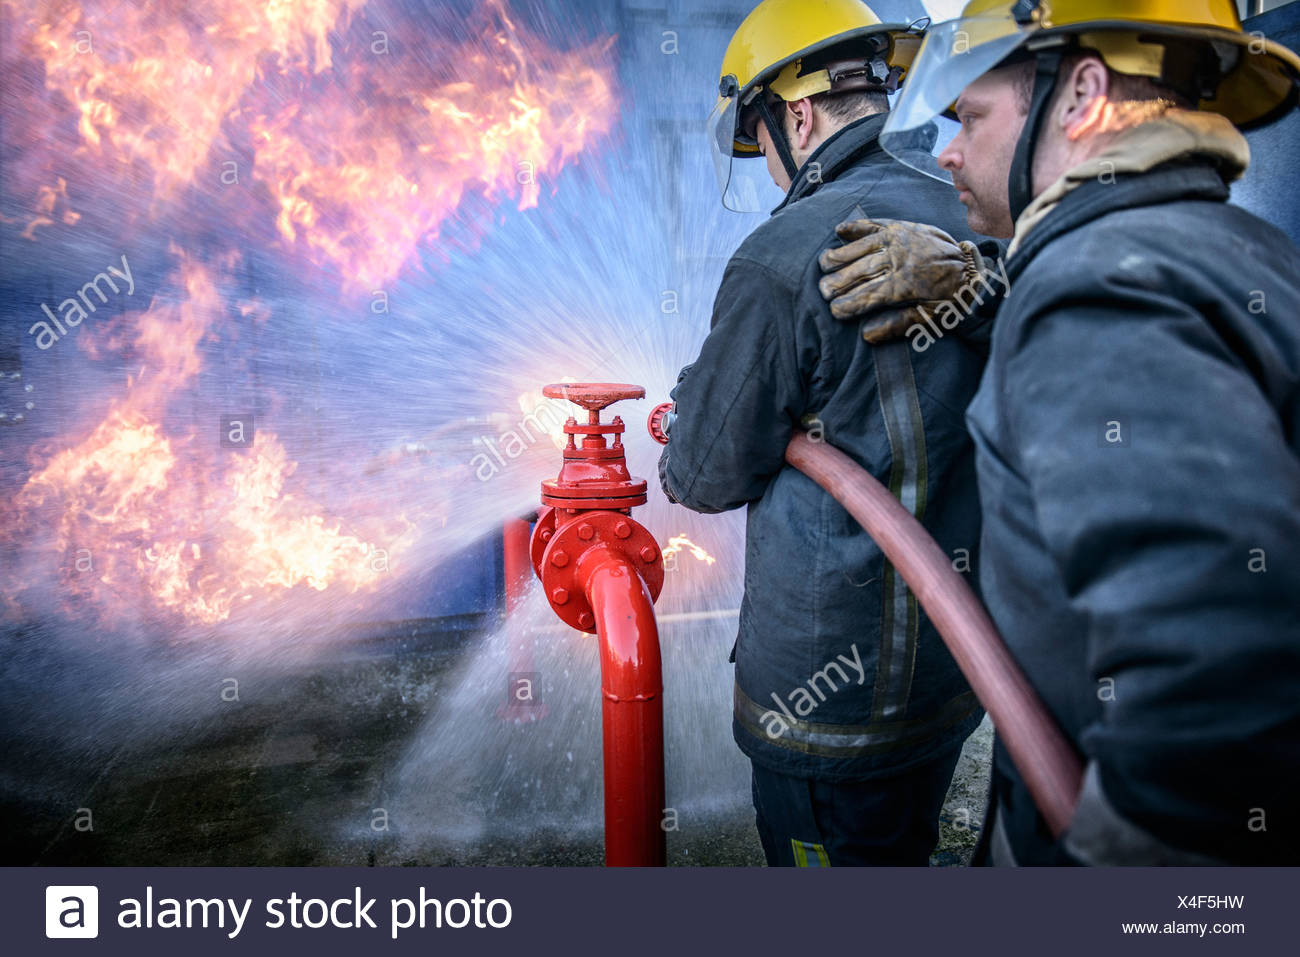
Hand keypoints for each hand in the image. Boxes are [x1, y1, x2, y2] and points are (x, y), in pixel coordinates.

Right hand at [818, 219, 983, 341]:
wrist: (972, 266)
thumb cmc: (950, 297)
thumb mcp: (931, 318)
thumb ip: (898, 325)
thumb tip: (866, 335)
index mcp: (906, 284)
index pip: (869, 296)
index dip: (849, 305)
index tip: (835, 312)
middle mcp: (899, 259)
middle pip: (860, 271)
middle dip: (838, 282)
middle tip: (823, 292)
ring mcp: (899, 240)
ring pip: (861, 247)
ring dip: (839, 256)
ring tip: (823, 265)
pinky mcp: (902, 227)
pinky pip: (874, 225)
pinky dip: (855, 226)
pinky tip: (839, 231)